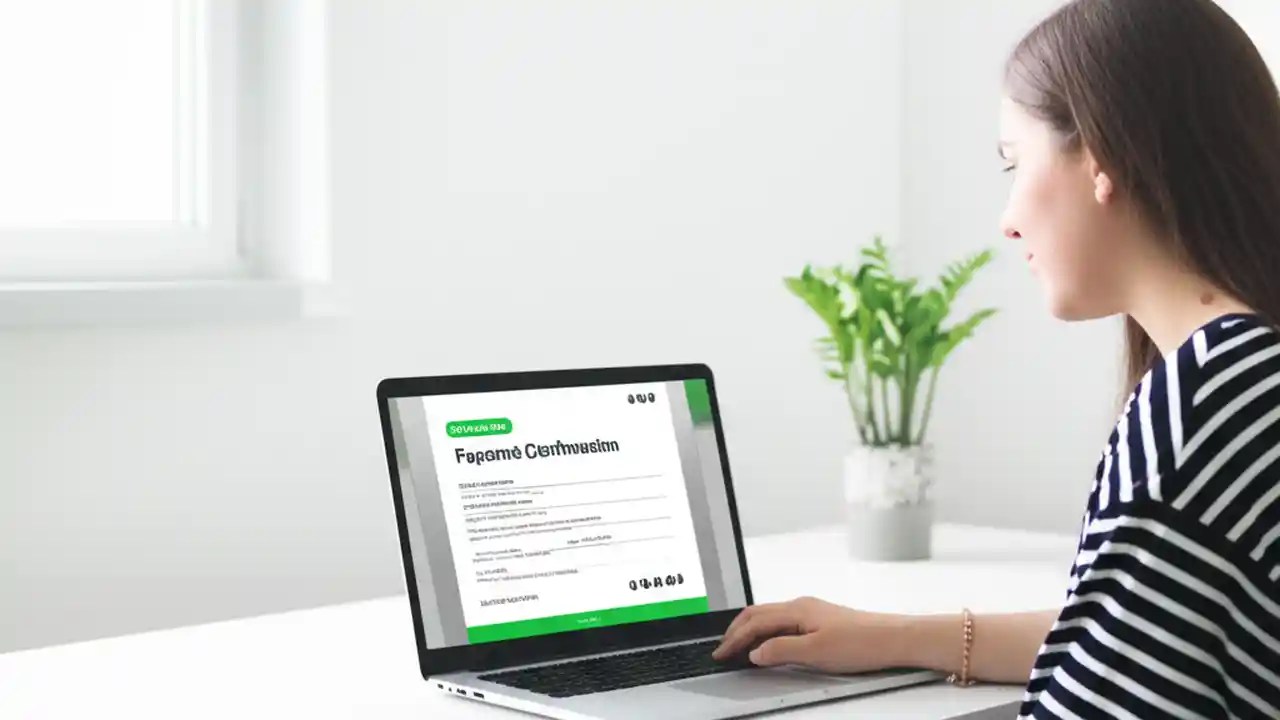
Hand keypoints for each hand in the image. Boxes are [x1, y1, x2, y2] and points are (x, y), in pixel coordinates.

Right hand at [711, 596, 908, 673]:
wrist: (893, 638)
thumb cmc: (860, 643)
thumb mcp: (815, 652)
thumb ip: (781, 650)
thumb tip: (755, 652)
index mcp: (796, 609)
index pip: (755, 622)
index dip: (734, 639)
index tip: (720, 653)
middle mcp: (801, 606)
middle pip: (758, 614)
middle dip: (736, 630)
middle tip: (722, 648)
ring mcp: (811, 612)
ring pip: (770, 617)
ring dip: (750, 630)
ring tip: (738, 645)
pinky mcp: (820, 621)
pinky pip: (783, 622)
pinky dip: (766, 632)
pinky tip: (769, 644)